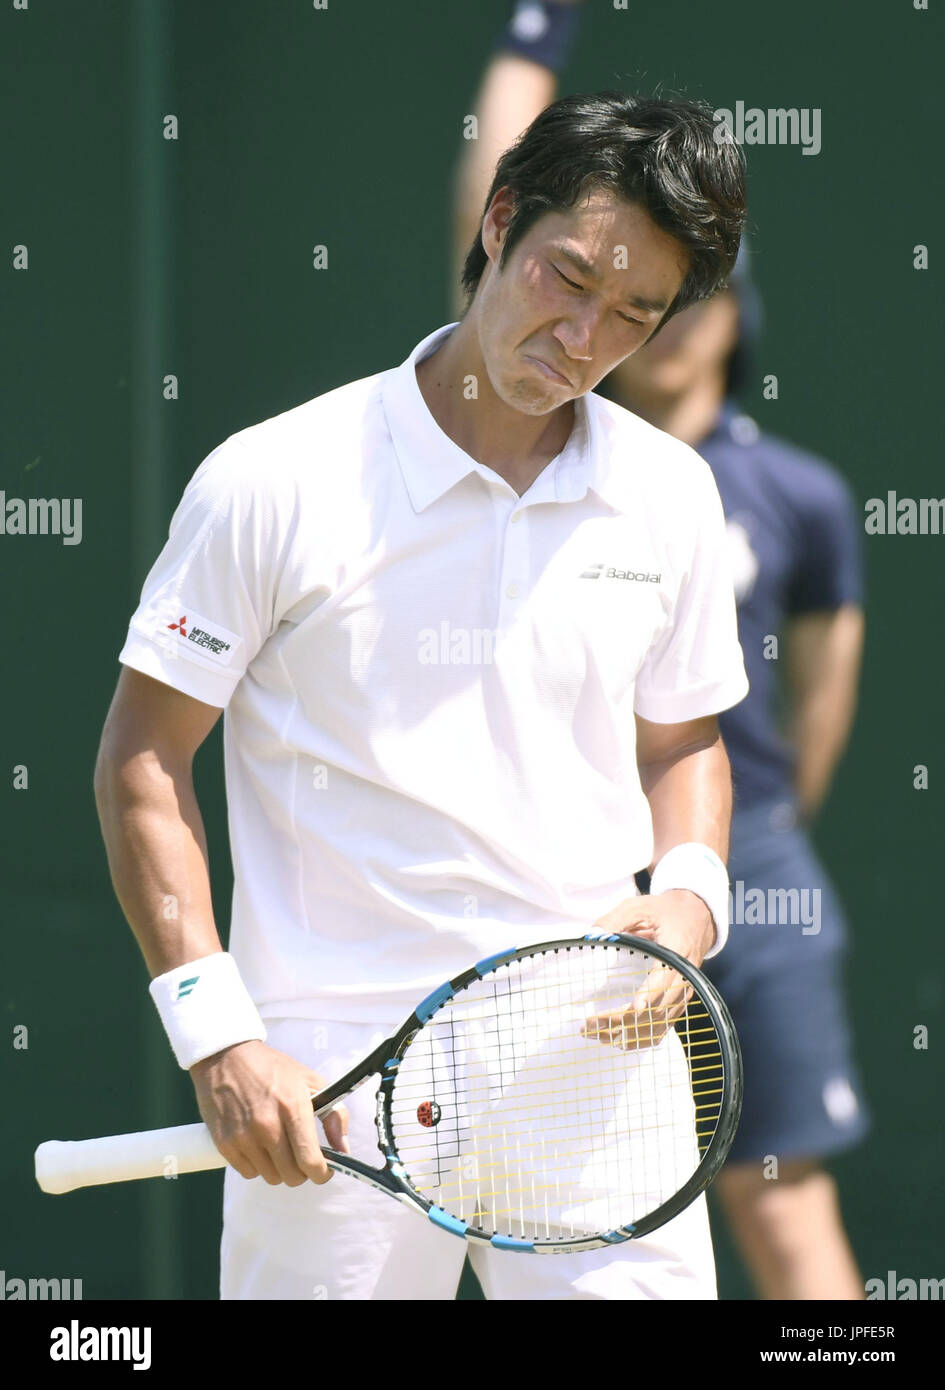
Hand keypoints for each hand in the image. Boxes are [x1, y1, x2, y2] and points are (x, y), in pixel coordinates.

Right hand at [190, 1039, 349, 1185]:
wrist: (227, 1057)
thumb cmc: (272, 1068)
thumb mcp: (311, 1081)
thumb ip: (335, 1114)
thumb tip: (343, 1149)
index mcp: (293, 1108)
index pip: (310, 1161)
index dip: (322, 1174)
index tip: (324, 1171)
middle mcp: (267, 1126)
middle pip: (292, 1176)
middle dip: (302, 1171)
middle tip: (301, 1157)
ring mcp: (244, 1137)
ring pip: (271, 1178)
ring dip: (279, 1169)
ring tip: (278, 1148)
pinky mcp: (224, 1143)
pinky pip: (248, 1173)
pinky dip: (257, 1166)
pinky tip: (259, 1146)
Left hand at [581, 890, 715, 1050]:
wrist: (697, 916)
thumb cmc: (666, 911)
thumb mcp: (640, 906)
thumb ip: (616, 918)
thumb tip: (592, 933)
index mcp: (677, 953)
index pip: (664, 980)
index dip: (649, 995)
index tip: (634, 1007)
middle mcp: (684, 977)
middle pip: (657, 1009)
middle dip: (623, 1021)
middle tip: (591, 1025)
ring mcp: (684, 991)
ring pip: (660, 1023)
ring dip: (630, 1034)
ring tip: (598, 1035)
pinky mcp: (680, 999)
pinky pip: (666, 1026)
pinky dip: (645, 1037)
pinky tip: (622, 1041)